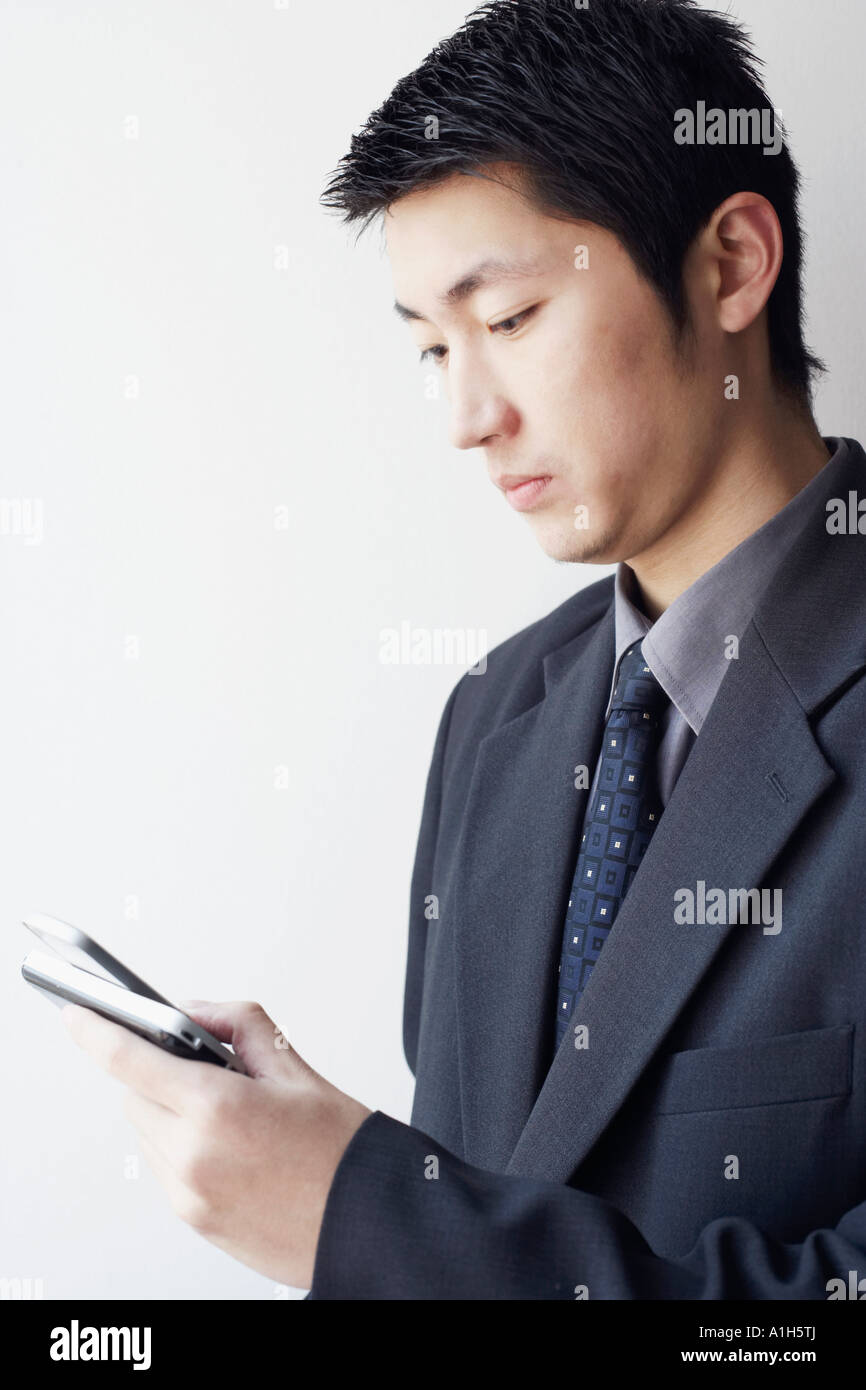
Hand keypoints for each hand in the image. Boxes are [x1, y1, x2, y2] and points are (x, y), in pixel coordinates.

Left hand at [60, 999, 371, 1288]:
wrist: (370, 1222)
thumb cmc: (343, 1149)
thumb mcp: (295, 1066)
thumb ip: (237, 1025)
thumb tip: (195, 1013)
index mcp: (218, 1108)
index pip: (130, 1060)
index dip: (96, 1031)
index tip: (76, 1015)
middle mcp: (193, 1155)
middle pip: (136, 1095)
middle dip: (157, 1071)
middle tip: (204, 1065)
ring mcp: (189, 1193)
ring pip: (148, 1132)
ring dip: (170, 1111)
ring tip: (232, 1112)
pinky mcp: (194, 1220)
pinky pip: (165, 1167)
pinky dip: (182, 1146)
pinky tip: (232, 1144)